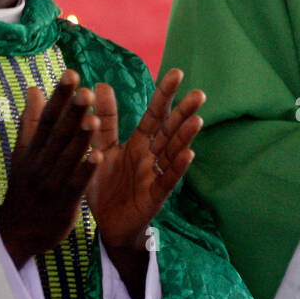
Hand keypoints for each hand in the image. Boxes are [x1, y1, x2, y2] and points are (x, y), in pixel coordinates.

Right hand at [0, 70, 100, 266]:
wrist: (18, 232)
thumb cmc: (25, 186)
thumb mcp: (23, 153)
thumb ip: (32, 121)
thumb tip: (34, 89)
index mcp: (32, 149)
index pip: (47, 118)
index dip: (60, 96)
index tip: (71, 73)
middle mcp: (40, 163)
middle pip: (58, 134)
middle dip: (72, 112)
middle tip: (86, 90)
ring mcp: (51, 183)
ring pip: (67, 157)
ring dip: (80, 139)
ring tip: (94, 118)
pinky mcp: (63, 202)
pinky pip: (75, 184)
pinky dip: (85, 170)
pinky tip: (98, 156)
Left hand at [85, 69, 204, 298]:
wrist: (103, 226)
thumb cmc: (105, 187)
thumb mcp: (100, 149)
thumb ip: (105, 121)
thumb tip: (102, 85)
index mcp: (138, 143)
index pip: (154, 115)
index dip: (164, 95)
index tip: (177, 72)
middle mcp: (151, 156)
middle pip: (170, 130)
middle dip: (184, 112)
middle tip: (199, 93)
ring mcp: (156, 175)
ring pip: (173, 152)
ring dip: (185, 137)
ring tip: (197, 120)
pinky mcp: (154, 195)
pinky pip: (168, 180)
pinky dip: (178, 167)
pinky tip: (189, 155)